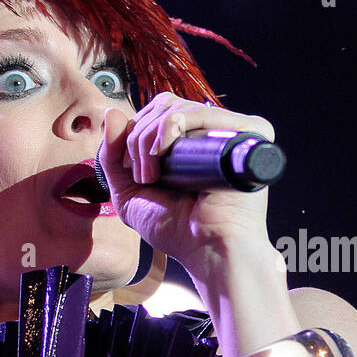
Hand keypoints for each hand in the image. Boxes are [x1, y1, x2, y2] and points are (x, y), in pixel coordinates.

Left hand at [99, 93, 277, 279]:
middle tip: (142, 175)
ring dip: (149, 139)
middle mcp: (211, 135)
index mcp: (192, 144)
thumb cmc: (178, 231)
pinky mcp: (245, 135)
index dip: (135, 132)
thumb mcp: (130, 192)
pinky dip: (171, 126)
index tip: (130, 168)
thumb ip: (113, 155)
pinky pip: (200, 113)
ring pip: (176, 108)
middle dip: (138, 137)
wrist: (208, 251)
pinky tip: (164, 154)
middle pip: (165, 105)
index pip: (159, 112)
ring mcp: (229, 133)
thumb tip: (110, 113)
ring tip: (153, 176)